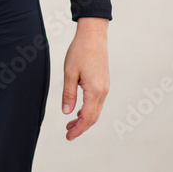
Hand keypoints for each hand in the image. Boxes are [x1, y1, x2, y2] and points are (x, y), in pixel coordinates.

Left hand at [61, 18, 109, 139]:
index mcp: (94, 90)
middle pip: (94, 117)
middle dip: (81, 126)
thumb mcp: (69, 73)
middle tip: (67, 132)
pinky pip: (97, 101)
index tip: (69, 137)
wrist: (94, 35)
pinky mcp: (104, 82)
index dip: (78, 129)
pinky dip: (89, 109)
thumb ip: (68, 94)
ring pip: (96, 110)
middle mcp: (103, 91)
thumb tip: (67, 113)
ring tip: (71, 122)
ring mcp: (105, 86)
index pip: (87, 118)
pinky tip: (79, 109)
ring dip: (85, 118)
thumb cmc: (80, 51)